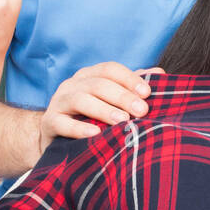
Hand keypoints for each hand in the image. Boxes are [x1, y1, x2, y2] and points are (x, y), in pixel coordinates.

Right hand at [39, 63, 165, 152]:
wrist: (56, 139)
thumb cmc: (89, 118)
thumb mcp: (111, 102)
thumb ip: (132, 87)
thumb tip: (160, 72)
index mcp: (88, 76)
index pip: (109, 69)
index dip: (129, 79)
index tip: (147, 93)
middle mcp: (72, 85)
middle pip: (98, 84)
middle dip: (122, 96)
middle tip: (142, 111)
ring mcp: (58, 102)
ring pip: (80, 100)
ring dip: (103, 110)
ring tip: (122, 122)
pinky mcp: (49, 123)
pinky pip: (62, 123)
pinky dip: (79, 128)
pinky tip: (95, 134)